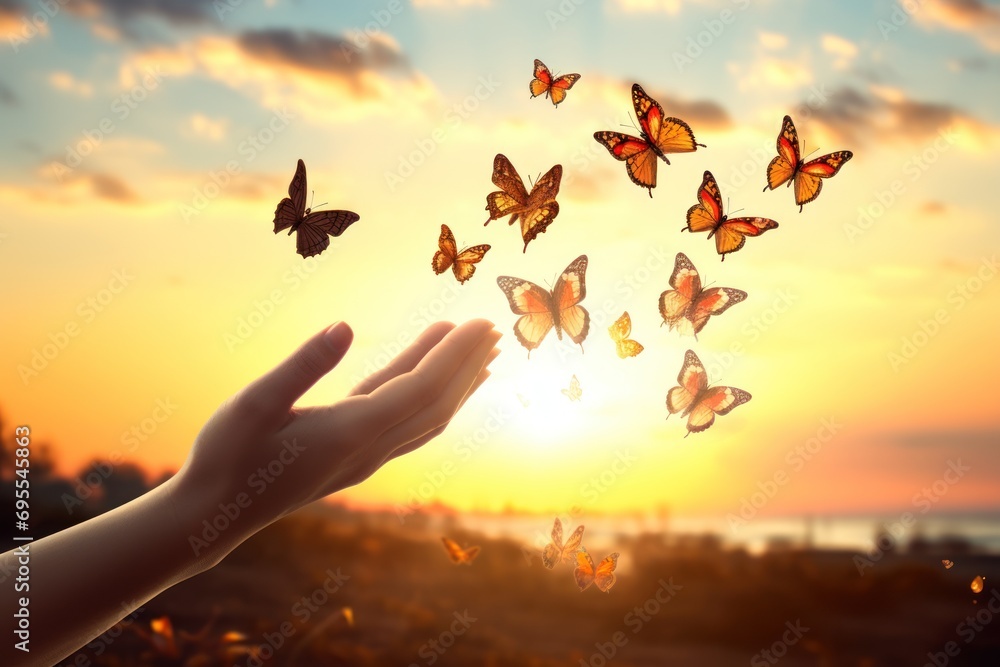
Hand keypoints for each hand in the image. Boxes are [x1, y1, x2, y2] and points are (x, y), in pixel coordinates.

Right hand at [171, 319, 501, 560]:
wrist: (214, 517)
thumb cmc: (227, 457)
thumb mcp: (254, 404)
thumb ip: (301, 366)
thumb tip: (345, 325)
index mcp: (349, 432)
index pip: (420, 389)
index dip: (454, 356)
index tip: (480, 324)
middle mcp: (368, 450)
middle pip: (436, 404)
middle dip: (468, 365)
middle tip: (496, 328)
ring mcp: (365, 458)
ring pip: (427, 419)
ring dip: (459, 385)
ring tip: (485, 355)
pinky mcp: (354, 459)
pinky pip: (407, 426)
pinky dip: (431, 400)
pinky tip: (434, 384)